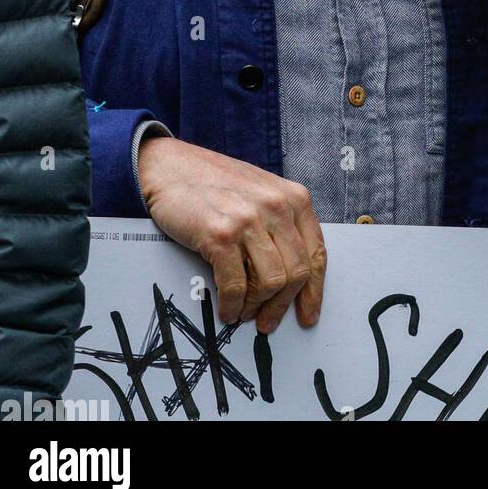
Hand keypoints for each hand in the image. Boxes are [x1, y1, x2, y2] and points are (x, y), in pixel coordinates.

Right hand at [137, 136, 325, 334]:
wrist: (170, 167)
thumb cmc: (215, 183)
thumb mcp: (262, 194)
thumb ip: (281, 225)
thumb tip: (291, 278)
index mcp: (294, 197)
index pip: (316, 253)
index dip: (314, 291)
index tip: (308, 314)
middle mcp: (277, 206)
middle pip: (297, 273)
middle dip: (283, 305)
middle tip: (268, 321)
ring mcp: (249, 220)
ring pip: (271, 282)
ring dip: (257, 306)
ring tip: (245, 312)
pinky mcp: (220, 235)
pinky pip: (236, 285)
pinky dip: (233, 305)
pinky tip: (228, 309)